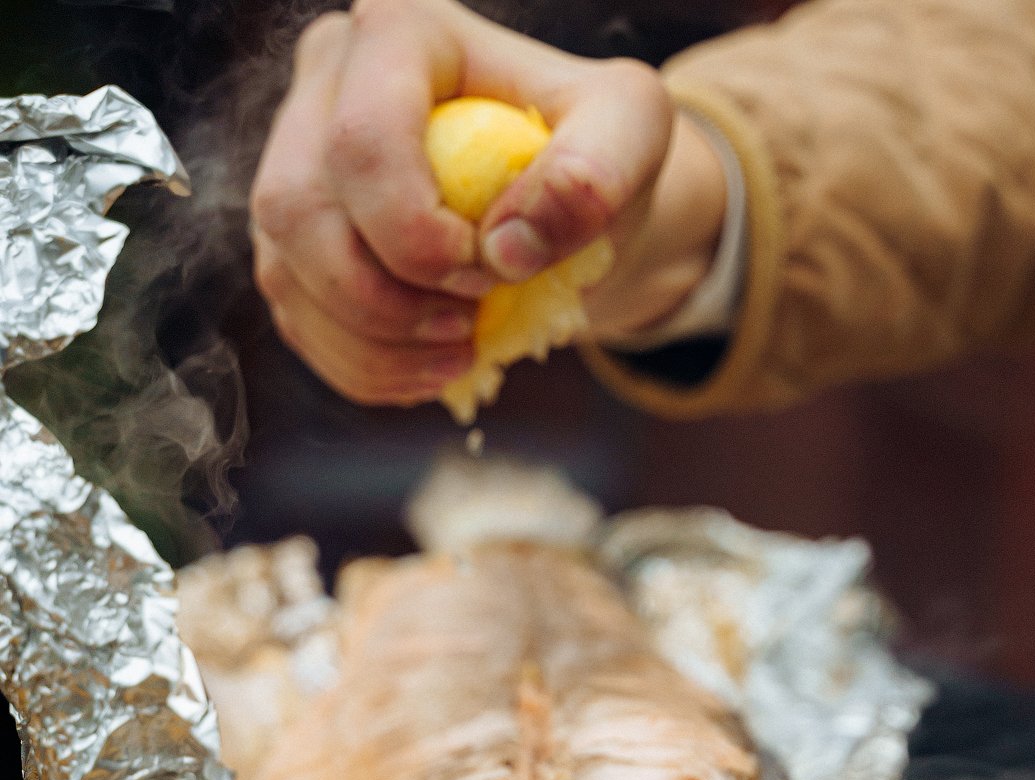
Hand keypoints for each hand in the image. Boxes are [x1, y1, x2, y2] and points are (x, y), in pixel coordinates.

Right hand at [249, 0, 728, 406]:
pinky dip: (366, 370)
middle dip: (385, 298)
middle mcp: (325, 86)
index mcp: (399, 36)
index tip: (487, 271)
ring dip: (374, 344)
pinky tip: (430, 371)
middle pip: (298, 210)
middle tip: (468, 324)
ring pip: (285, 274)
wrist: (562, 204)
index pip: (363, 140)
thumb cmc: (590, 153)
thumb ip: (597, 169)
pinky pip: (298, 323)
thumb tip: (512, 244)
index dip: (414, 232)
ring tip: (458, 354)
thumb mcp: (632, 134)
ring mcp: (294, 166)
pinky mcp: (293, 243)